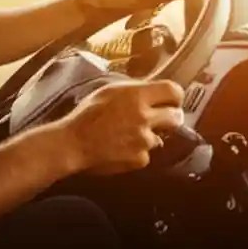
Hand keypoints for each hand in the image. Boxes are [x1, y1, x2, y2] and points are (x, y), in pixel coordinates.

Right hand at [56, 79, 184, 174]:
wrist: (72, 144)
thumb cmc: (85, 115)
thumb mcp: (107, 91)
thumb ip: (132, 90)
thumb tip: (150, 89)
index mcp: (136, 96)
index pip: (173, 90)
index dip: (175, 96)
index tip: (171, 100)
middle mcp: (144, 117)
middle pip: (175, 116)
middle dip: (169, 117)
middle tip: (158, 119)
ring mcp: (144, 140)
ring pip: (160, 137)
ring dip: (148, 136)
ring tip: (127, 136)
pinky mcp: (140, 159)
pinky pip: (146, 154)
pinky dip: (137, 152)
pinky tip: (121, 148)